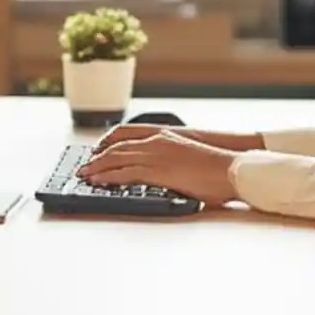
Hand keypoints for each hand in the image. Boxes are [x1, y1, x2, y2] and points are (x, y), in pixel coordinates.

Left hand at [78, 130, 241, 207]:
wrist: (230, 169)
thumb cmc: (216, 167)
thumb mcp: (189, 155)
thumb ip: (171, 158)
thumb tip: (161, 170)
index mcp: (164, 135)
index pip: (127, 133)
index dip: (108, 141)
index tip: (97, 148)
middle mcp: (156, 141)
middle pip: (117, 147)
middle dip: (97, 157)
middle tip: (84, 165)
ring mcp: (155, 155)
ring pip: (116, 159)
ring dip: (97, 167)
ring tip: (84, 174)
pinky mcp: (157, 171)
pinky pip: (124, 174)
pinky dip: (107, 177)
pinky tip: (98, 181)